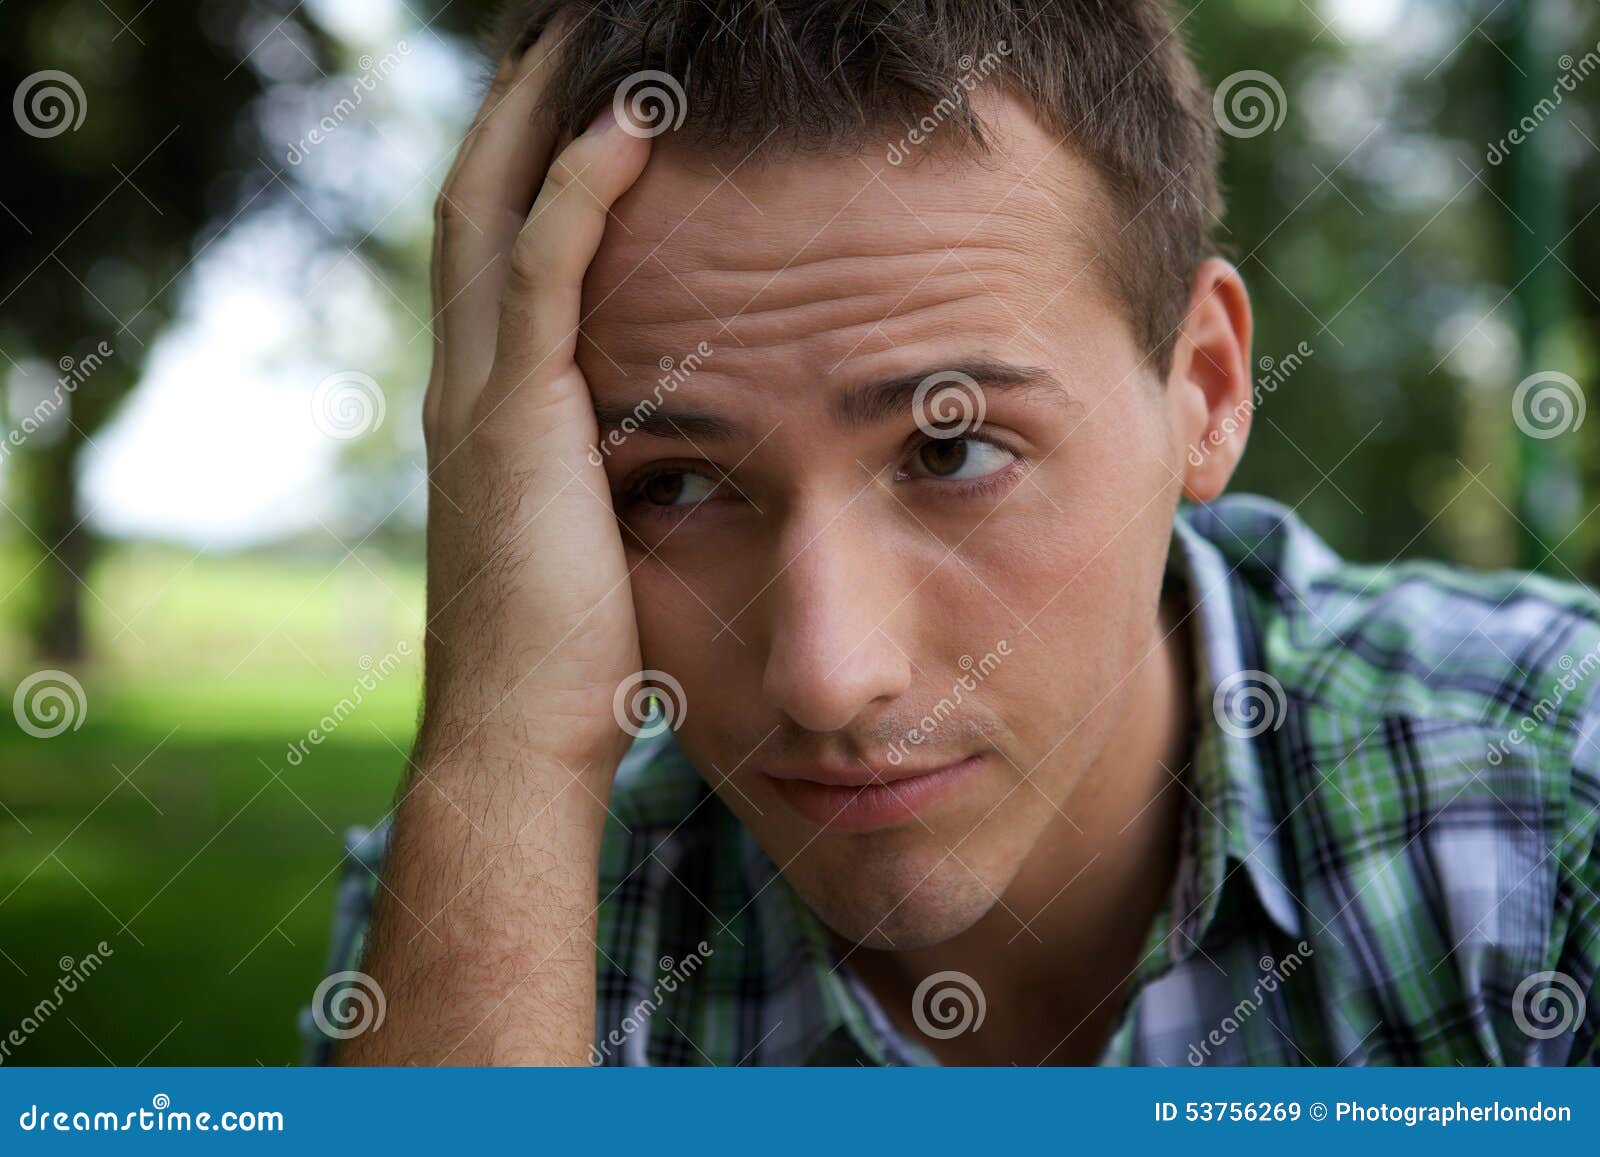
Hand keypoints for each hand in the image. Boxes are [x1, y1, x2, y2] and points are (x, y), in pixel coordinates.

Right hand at [341, 29, 652, 1064]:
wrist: (521, 744)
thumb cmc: (577, 666)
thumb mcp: (595, 544)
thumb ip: (619, 479)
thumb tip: (684, 457)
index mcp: (490, 414)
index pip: (498, 252)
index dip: (529, 164)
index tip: (590, 102)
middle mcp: (468, 386)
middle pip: (478, 198)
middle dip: (522, 106)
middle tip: (579, 31)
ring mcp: (482, 400)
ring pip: (497, 210)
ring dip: (545, 112)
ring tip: (602, 36)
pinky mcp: (519, 424)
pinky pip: (547, 273)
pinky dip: (581, 190)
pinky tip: (635, 123)